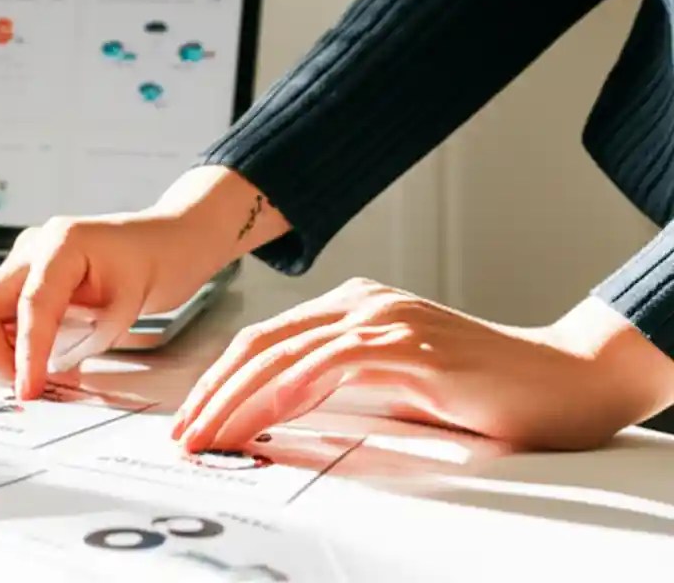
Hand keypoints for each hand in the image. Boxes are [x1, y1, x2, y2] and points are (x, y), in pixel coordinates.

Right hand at [0, 167, 288, 399]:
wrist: (166, 239)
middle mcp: (30, 249)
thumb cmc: (158, 262)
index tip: (28, 391)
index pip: (30, 306)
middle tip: (21, 385)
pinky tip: (25, 357)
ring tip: (20, 371)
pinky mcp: (17, 279)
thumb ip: (87, 337)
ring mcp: (19, 262)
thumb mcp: (131, 305)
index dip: (25, 355)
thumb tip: (46, 371)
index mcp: (62, 244)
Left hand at [173, 277, 673, 451]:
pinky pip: (332, 363)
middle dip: (212, 392)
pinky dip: (290, 389)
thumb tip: (275, 411)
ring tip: (210, 435)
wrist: (557, 378)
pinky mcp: (409, 345)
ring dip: (237, 399)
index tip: (192, 418)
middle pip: (261, 343)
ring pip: (285, 352)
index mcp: (350, 308)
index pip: (264, 340)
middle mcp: (360, 305)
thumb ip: (336, 384)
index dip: (219, 380)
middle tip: (183, 432)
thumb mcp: (388, 383)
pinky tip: (264, 414)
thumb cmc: (474, 386)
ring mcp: (384, 320)